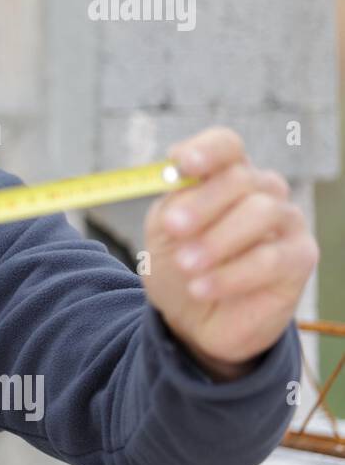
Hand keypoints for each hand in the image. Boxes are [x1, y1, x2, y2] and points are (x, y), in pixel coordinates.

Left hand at [142, 127, 317, 380]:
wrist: (192, 318)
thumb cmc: (179, 264)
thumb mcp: (164, 232)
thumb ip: (174, 202)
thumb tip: (180, 177)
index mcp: (223, 175)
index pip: (225, 146)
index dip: (206, 150)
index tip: (181, 164)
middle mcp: (261, 190)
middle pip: (241, 177)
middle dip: (202, 203)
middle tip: (173, 228)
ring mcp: (286, 221)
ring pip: (262, 212)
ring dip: (217, 240)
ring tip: (186, 265)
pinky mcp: (300, 257)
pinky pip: (272, 258)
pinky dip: (231, 275)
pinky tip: (201, 288)